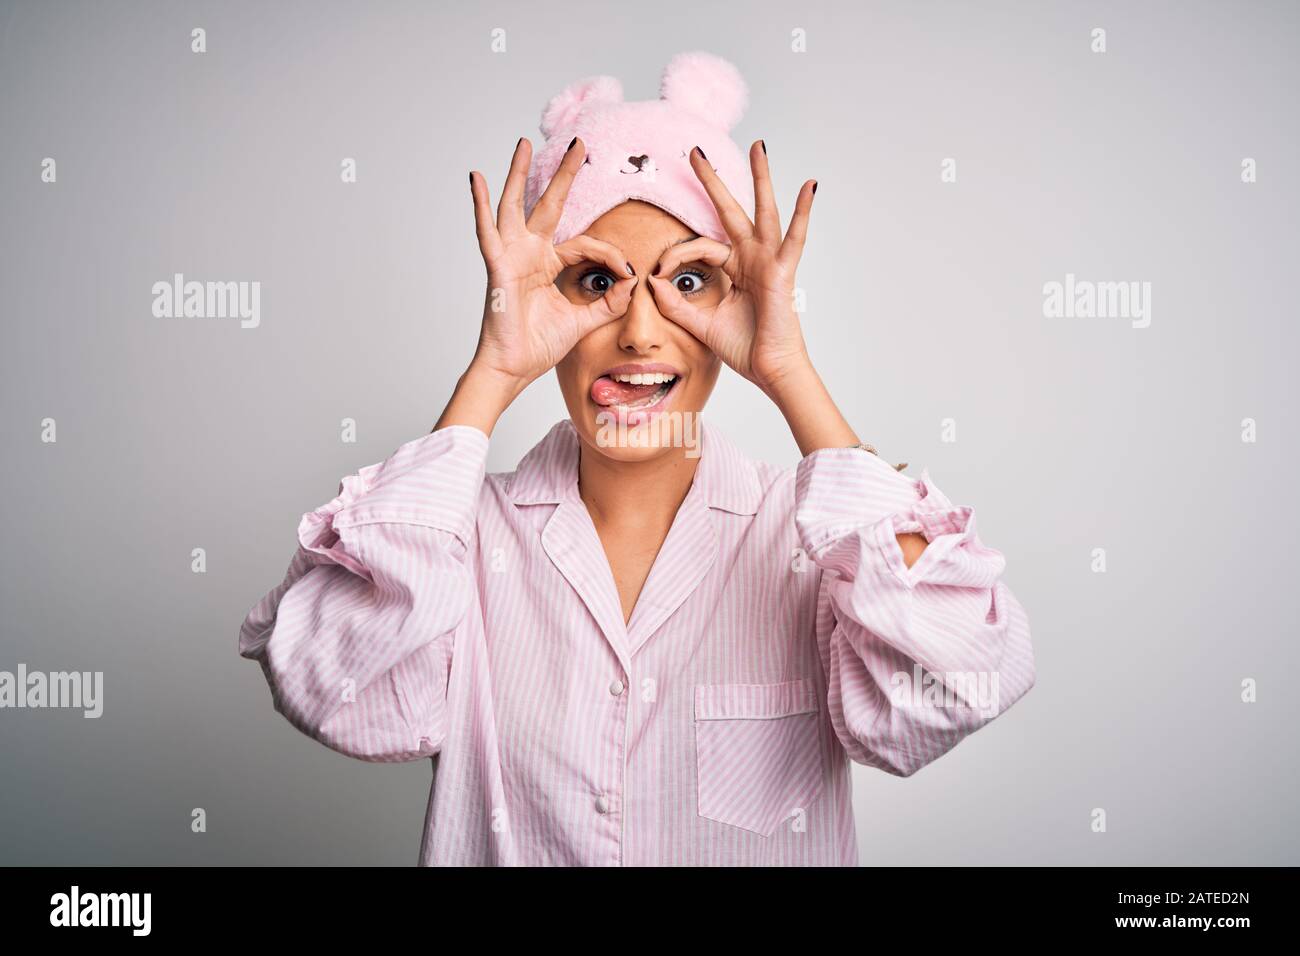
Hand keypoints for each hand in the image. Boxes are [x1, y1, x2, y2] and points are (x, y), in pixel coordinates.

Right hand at [467, 137, 635, 391]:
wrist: (514, 367)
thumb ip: (608, 302)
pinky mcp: (497, 266)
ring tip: (524, 144)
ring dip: (519, 174)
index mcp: (548, 264)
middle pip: (550, 205)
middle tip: (579, 144)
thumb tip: (632, 281)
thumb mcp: (584, 321)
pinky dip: (480, 204)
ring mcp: (512, 256)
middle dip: (565, 174)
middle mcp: (530, 253)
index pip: (585, 243)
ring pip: (515, 206)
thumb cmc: (539, 345)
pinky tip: (477, 178)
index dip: (610, 254)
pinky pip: (487, 231)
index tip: (628, 272)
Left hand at [646, 142, 815, 396]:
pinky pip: (794, 237)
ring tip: (758, 147)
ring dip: (760, 178)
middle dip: (713, 182)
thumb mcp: (701, 323)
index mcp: (735, 269)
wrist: (769, 370)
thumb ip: (675, 304)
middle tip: (696, 153)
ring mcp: (769, 261)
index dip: (676, 255)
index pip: (701, 246)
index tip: (657, 272)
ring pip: (763, 210)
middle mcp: (752, 258)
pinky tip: (809, 185)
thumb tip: (652, 282)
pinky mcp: (782, 271)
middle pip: (730, 210)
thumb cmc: (745, 348)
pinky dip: (803, 211)